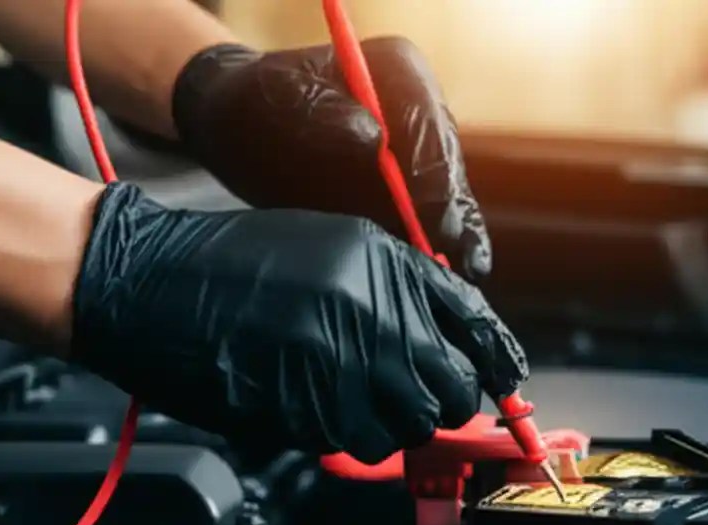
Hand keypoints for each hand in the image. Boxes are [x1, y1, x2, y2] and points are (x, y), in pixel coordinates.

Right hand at [69, 183, 525, 460]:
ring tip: (352, 395)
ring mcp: (342, 371)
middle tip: (410, 392)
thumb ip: (400, 287)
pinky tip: (314, 402)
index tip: (505, 382)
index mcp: (390, 270)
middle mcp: (377, 321)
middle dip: (440, 398)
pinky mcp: (304, 414)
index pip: (476, 331)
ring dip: (391, 422)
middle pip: (450, 392)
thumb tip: (452, 338)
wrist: (149, 280)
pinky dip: (346, 434)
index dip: (496, 363)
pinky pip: (354, 443)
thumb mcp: (335, 246)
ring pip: (407, 428)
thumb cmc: (237, 260)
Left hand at [170, 37, 492, 282]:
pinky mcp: (413, 185)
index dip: (432, 170)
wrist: (242, 125)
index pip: (426, 121)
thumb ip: (321, 114)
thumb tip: (373, 140)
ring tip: (466, 271)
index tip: (431, 216)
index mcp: (397, 70)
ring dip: (456, 233)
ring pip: (448, 193)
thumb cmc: (258, 105)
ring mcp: (421, 148)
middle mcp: (421, 108)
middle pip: (446, 162)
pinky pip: (434, 215)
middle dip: (450, 209)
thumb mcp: (277, 100)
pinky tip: (454, 272)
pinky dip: (441, 242)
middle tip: (458, 256)